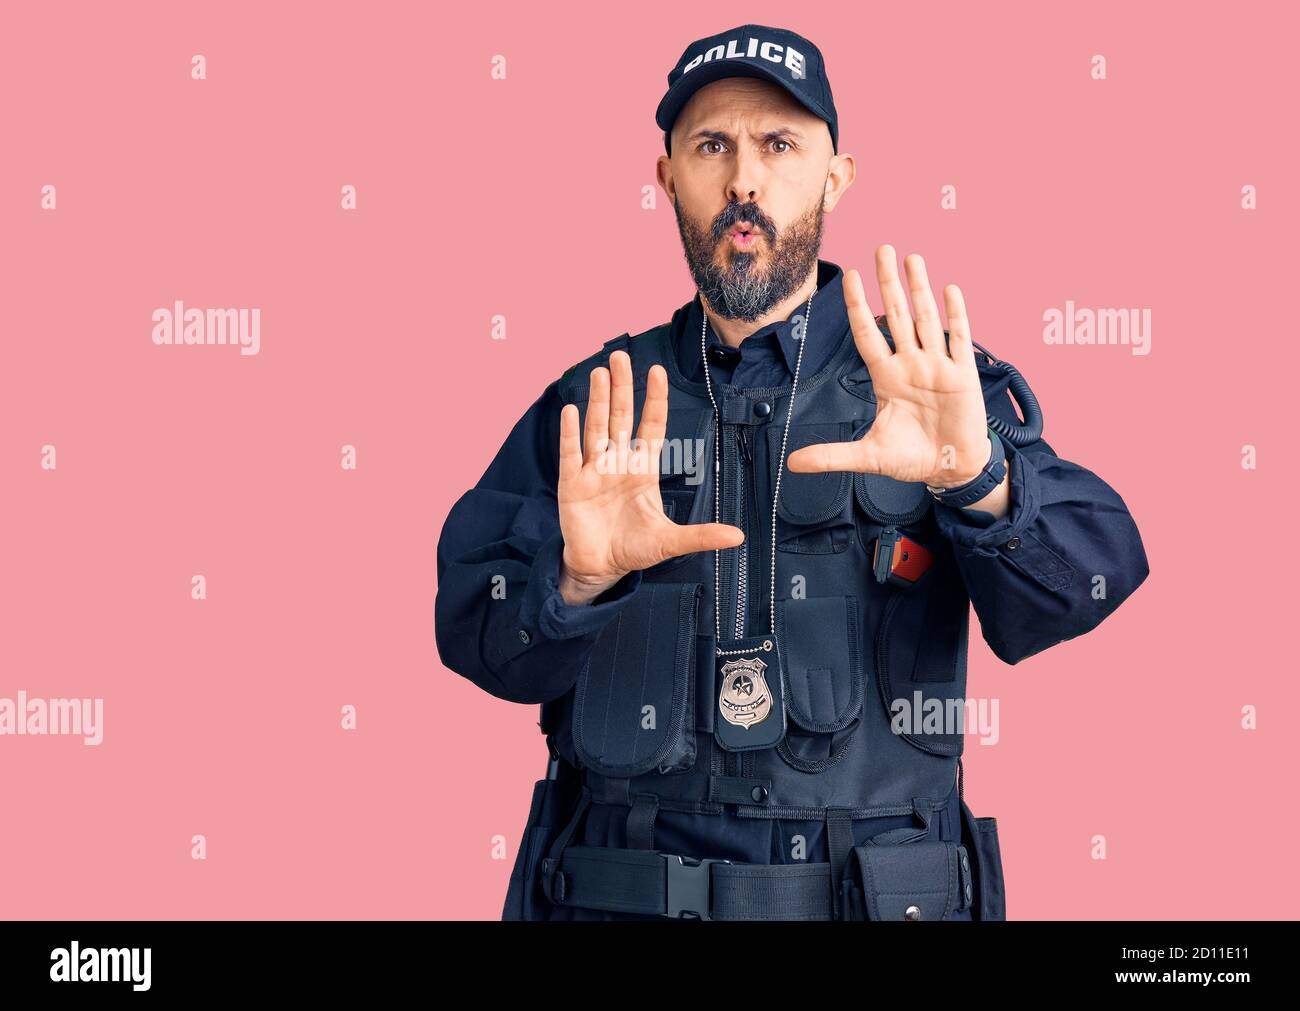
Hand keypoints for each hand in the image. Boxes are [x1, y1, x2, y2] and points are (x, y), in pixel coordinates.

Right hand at [557, 350, 743, 604]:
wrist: (601, 567)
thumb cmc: (634, 548)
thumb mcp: (670, 541)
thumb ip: (701, 536)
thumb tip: (737, 537)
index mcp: (643, 470)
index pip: (651, 426)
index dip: (655, 400)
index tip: (658, 372)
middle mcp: (618, 464)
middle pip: (621, 418)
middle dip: (622, 388)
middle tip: (621, 357)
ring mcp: (593, 472)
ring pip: (597, 429)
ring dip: (598, 401)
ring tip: (600, 372)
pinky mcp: (572, 486)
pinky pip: (571, 455)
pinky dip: (571, 434)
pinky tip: (571, 411)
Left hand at [786, 245, 991, 487]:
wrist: (950, 470)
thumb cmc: (911, 459)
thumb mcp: (867, 456)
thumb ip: (832, 455)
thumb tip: (792, 463)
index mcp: (886, 377)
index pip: (867, 333)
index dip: (858, 305)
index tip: (849, 276)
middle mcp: (910, 364)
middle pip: (897, 315)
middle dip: (888, 283)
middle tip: (882, 249)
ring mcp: (937, 366)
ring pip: (926, 318)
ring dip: (920, 289)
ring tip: (912, 258)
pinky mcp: (962, 375)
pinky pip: (958, 339)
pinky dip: (955, 314)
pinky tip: (949, 289)